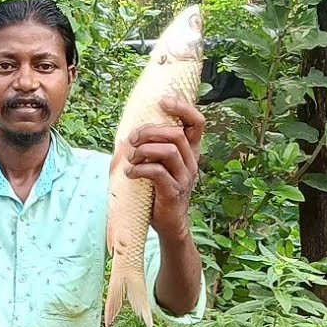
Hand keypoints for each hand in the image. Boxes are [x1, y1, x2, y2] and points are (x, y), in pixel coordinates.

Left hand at [125, 94, 205, 241]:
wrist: (168, 225)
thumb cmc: (159, 191)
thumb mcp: (159, 165)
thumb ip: (151, 148)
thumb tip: (129, 133)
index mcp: (190, 152)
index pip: (197, 123)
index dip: (183, 108)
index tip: (163, 102)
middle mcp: (191, 162)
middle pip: (176, 134)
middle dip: (150, 131)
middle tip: (132, 140)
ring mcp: (184, 178)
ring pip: (168, 151)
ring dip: (144, 150)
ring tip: (131, 158)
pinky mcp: (173, 192)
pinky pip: (158, 172)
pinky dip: (140, 169)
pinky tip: (130, 173)